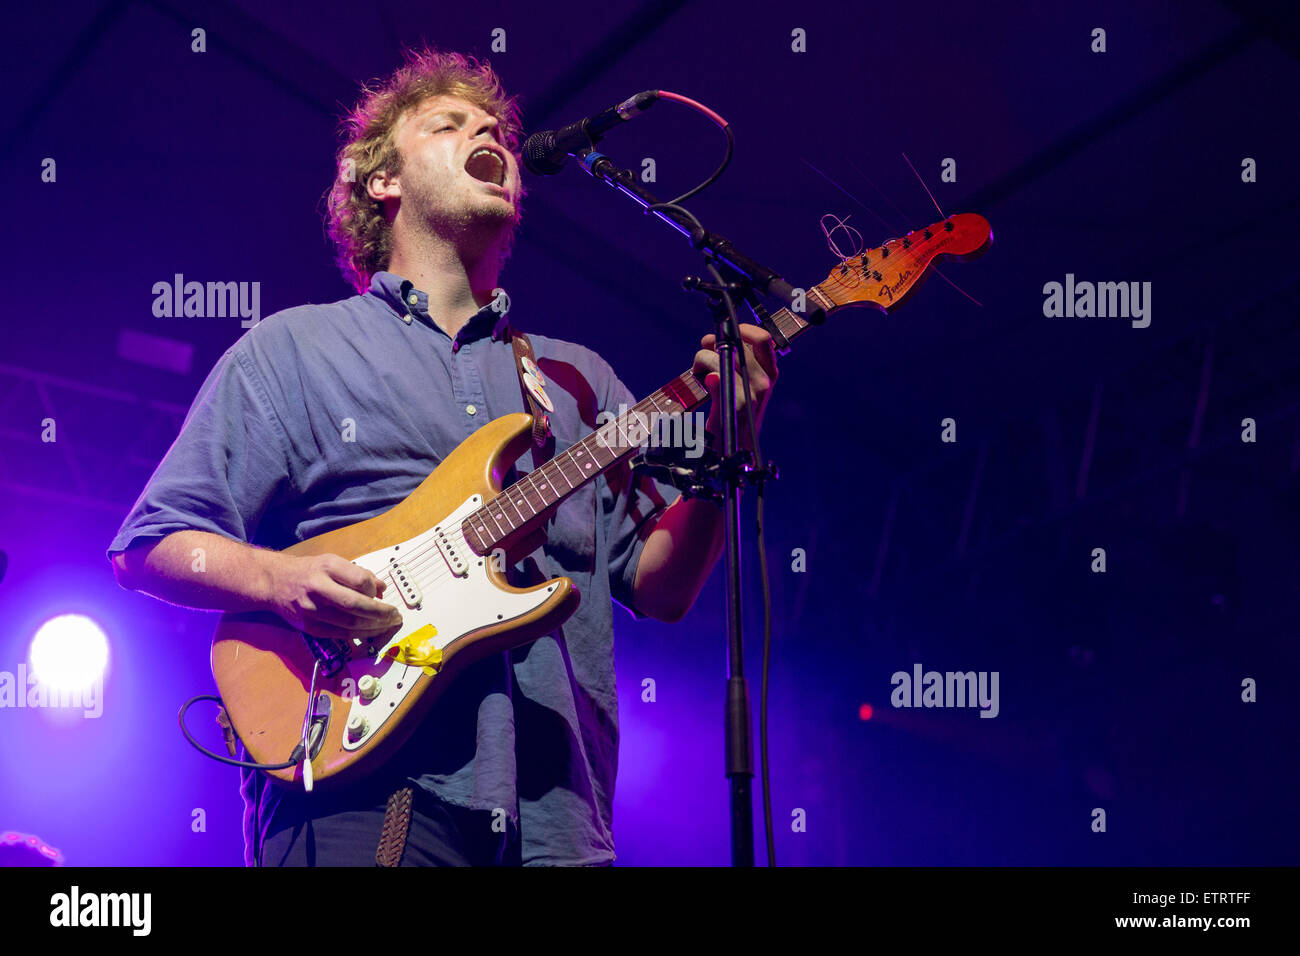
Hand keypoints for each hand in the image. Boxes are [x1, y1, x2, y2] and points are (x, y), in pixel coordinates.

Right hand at [269, 553, 401, 640]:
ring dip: (374, 627)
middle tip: (395, 616)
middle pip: (356, 605)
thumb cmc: (310, 571)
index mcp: (327, 567)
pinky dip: (359, 634)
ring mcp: (312, 610)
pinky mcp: (309, 627)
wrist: (275, 583)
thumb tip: (382, 589)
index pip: (360, 581)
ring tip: (388, 625)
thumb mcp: (333, 562)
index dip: (374, 589)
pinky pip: (340, 634)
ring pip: (350, 624)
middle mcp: (318, 588)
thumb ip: (358, 573)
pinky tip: (371, 631)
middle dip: (381, 613)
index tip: (381, 593)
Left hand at [692, 324, 778, 451]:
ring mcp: (749, 393)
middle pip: (734, 344)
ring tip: (699, 370)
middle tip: (705, 351)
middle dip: (713, 343)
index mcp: (769, 375)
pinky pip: (713, 374)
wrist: (736, 451)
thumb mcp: (748, 386)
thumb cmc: (737, 416)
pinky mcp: (732, 404)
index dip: (742, 330)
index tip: (727, 333)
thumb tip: (718, 339)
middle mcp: (763, 382)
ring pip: (720, 356)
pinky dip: (703, 373)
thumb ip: (741, 362)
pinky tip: (704, 381)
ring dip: (702, 358)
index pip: (763, 340)